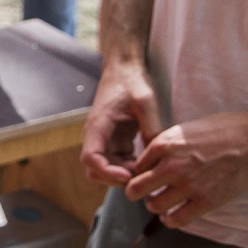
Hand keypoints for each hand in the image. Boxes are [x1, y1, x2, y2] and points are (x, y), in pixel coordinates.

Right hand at [81, 57, 162, 186]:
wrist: (125, 68)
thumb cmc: (132, 82)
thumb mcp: (145, 103)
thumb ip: (151, 129)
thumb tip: (157, 156)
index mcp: (98, 126)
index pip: (90, 158)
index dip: (107, 172)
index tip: (129, 176)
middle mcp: (97, 136)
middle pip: (95, 169)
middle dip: (115, 178)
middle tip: (140, 177)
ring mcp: (105, 139)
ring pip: (106, 168)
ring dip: (123, 174)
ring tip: (146, 171)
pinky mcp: (115, 140)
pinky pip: (118, 162)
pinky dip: (130, 168)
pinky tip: (147, 165)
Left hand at [124, 109, 247, 228]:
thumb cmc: (221, 130)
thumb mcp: (183, 129)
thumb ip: (165, 145)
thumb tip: (151, 160)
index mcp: (163, 145)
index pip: (136, 166)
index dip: (138, 172)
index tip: (144, 176)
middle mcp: (171, 166)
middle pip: (136, 188)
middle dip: (136, 192)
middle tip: (142, 193)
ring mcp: (188, 185)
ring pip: (154, 206)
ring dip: (154, 205)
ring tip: (161, 203)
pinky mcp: (205, 202)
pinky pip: (177, 220)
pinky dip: (170, 220)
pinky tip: (172, 215)